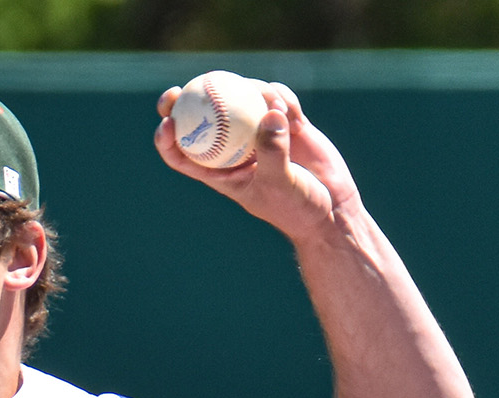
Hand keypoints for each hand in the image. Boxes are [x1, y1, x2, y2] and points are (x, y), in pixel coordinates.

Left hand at [152, 82, 361, 242]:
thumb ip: (273, 151)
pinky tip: (288, 105)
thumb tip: (269, 114)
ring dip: (250, 93)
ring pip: (242, 101)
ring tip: (270, 100)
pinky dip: (281, 97)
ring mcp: (260, 133)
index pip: (183, 154)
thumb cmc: (297, 208)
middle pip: (204, 119)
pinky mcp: (287, 124)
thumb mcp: (281, 184)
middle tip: (188, 86)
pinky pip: (278, 100)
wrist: (332, 209)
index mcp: (220, 171)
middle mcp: (235, 149)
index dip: (167, 138)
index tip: (166, 122)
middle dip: (188, 99)